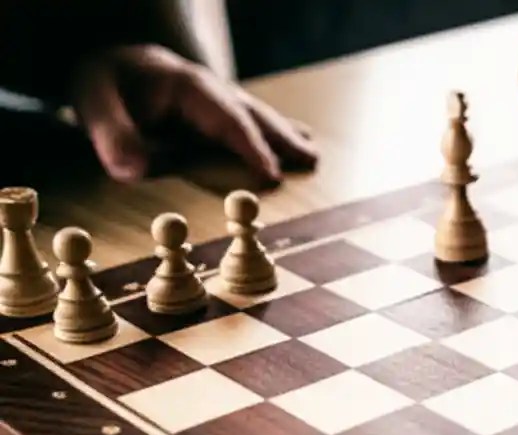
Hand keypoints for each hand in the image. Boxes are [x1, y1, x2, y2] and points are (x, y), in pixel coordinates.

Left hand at [68, 44, 317, 183]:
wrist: (111, 64)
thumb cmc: (104, 82)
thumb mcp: (93, 100)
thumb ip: (112, 135)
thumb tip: (132, 171)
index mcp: (187, 87)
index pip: (226, 119)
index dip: (250, 147)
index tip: (271, 175)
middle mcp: (210, 92)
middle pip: (252, 115)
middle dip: (281, 138)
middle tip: (310, 159)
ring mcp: (216, 101)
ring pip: (256, 118)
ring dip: (285, 136)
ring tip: (311, 154)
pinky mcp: (214, 113)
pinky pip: (249, 124)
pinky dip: (273, 135)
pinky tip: (294, 140)